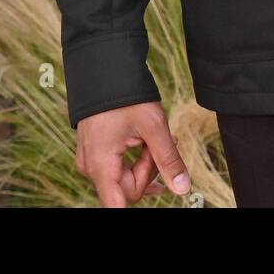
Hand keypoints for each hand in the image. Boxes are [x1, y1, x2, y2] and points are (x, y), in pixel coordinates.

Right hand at [75, 101, 192, 207]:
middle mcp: (91, 168)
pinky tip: (148, 144)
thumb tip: (183, 188)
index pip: (119, 205)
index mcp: (101, 165)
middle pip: (128, 188)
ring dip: (145, 162)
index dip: (143, 194)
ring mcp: (90, 160)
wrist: (103, 68)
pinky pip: (117, 167)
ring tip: (159, 137)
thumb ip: (168, 160)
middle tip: (167, 141)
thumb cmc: (126, 95)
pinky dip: (135, 158)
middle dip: (150, 169)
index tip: (160, 187)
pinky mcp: (94, 152)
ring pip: (124, 177)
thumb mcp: (153, 126)